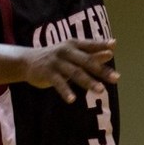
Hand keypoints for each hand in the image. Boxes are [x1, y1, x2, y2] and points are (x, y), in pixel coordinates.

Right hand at [0, 38, 117, 101]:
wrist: (27, 61)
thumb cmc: (56, 58)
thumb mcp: (72, 54)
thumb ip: (91, 54)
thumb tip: (111, 52)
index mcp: (74, 45)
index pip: (90, 45)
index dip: (101, 45)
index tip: (113, 47)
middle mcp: (66, 51)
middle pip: (86, 61)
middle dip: (101, 70)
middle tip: (116, 78)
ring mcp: (56, 62)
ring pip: (75, 73)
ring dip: (88, 82)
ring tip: (100, 90)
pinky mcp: (47, 73)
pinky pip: (58, 83)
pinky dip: (65, 91)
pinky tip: (72, 99)